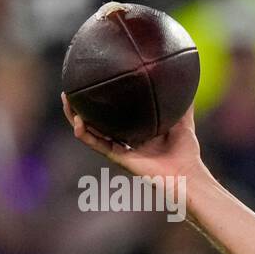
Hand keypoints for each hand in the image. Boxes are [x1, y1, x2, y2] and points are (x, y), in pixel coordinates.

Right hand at [61, 92, 203, 180]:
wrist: (187, 175)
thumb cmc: (187, 152)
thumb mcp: (184, 121)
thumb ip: (184, 103)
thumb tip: (188, 78)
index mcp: (136, 131)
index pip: (114, 114)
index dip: (102, 101)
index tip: (93, 82)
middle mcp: (124, 140)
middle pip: (95, 121)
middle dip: (80, 106)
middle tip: (71, 88)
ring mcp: (119, 149)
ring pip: (89, 131)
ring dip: (74, 116)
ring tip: (66, 99)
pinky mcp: (118, 158)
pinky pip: (96, 144)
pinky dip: (84, 133)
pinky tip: (77, 121)